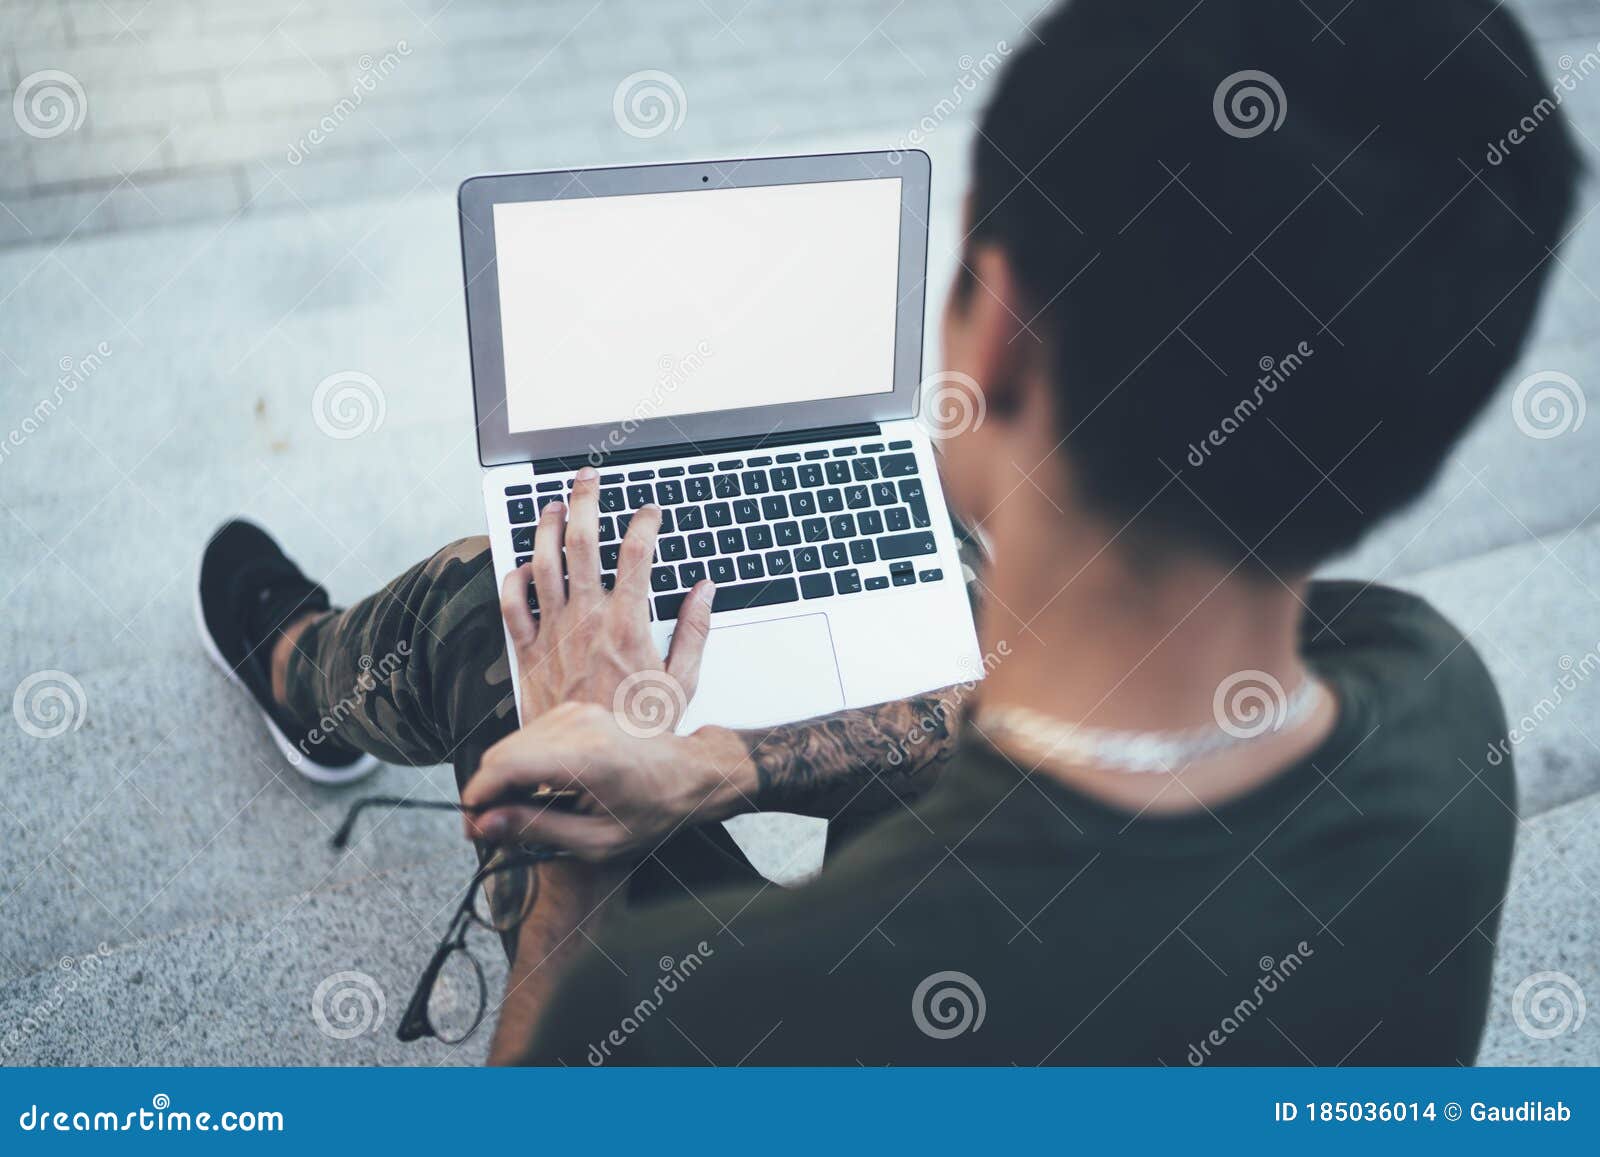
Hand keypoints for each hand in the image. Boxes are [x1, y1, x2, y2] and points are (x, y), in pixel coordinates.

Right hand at [463, 700, 751, 857]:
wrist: (691, 775)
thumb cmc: (655, 810)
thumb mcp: (598, 840)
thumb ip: (538, 829)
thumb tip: (487, 824)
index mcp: (584, 758)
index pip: (504, 768)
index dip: (477, 799)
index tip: (472, 828)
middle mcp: (577, 726)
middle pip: (500, 754)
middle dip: (485, 792)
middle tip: (489, 829)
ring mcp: (577, 713)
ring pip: (510, 744)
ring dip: (502, 779)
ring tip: (515, 814)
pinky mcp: (577, 711)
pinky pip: (529, 736)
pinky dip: (521, 763)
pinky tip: (535, 791)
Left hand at [498, 465, 715, 727]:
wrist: (588, 774)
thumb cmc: (638, 732)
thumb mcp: (682, 683)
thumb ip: (696, 630)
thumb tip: (706, 588)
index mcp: (627, 625)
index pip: (636, 554)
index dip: (644, 522)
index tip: (649, 511)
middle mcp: (586, 622)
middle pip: (581, 542)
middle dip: (584, 501)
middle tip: (587, 479)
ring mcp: (553, 635)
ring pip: (542, 563)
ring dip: (544, 527)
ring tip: (550, 505)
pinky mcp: (528, 653)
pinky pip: (511, 604)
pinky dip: (514, 578)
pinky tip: (522, 564)